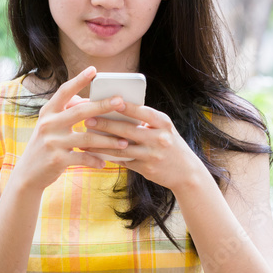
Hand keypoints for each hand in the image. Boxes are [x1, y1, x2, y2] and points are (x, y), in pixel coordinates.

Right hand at [11, 66, 133, 190]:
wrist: (27, 174)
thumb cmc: (44, 146)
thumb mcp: (49, 125)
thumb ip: (65, 111)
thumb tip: (86, 99)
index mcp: (48, 112)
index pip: (64, 92)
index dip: (79, 80)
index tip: (94, 70)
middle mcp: (48, 124)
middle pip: (80, 111)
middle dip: (103, 106)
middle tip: (121, 101)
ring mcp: (52, 142)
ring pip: (87, 137)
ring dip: (108, 140)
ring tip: (124, 142)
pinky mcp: (57, 160)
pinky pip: (83, 158)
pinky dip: (96, 160)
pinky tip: (105, 161)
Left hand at [82, 102, 205, 191]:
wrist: (187, 172)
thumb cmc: (170, 144)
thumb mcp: (163, 129)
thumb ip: (145, 120)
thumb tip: (116, 109)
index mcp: (163, 123)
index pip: (142, 112)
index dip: (126, 107)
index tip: (109, 100)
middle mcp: (159, 138)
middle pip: (128, 130)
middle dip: (106, 125)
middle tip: (87, 120)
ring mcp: (152, 154)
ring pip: (121, 148)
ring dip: (101, 144)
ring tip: (84, 140)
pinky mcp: (146, 169)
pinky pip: (123, 161)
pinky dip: (108, 157)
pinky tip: (94, 153)